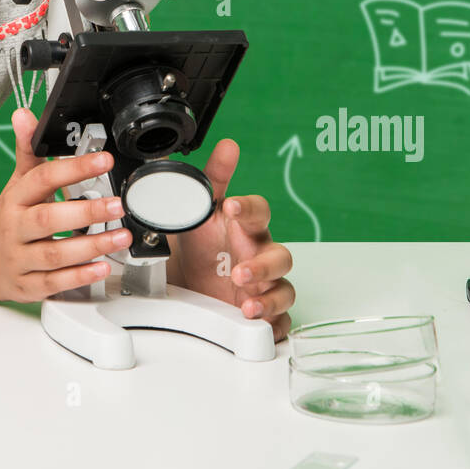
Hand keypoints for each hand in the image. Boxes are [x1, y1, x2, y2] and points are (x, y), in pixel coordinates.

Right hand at [0, 107, 132, 302]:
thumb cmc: (8, 217)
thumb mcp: (17, 182)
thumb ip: (28, 149)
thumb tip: (24, 114)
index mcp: (15, 198)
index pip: (43, 178)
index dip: (74, 168)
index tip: (103, 159)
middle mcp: (15, 228)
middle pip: (47, 219)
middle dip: (85, 211)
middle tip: (117, 204)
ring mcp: (19, 258)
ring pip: (53, 254)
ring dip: (91, 246)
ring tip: (121, 236)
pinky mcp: (27, 286)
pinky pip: (53, 283)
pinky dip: (79, 276)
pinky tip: (102, 267)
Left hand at [170, 137, 294, 341]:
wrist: (184, 287)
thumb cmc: (201, 246)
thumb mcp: (200, 212)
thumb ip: (210, 179)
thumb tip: (226, 145)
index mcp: (245, 227)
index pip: (259, 211)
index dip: (248, 208)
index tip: (230, 206)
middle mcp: (259, 255)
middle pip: (280, 255)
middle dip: (262, 264)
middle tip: (238, 271)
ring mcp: (264, 286)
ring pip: (284, 289)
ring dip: (268, 297)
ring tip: (246, 303)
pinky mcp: (263, 314)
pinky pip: (280, 321)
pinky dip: (271, 323)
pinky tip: (255, 323)